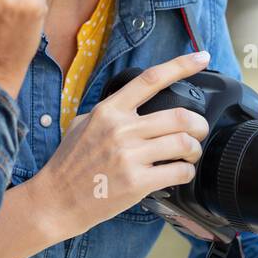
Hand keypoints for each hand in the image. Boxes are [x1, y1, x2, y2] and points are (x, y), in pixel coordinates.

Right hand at [36, 51, 212, 235]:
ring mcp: (129, 156)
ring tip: (189, 154)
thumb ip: (110, 111)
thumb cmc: (69, 164)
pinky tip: (179, 174)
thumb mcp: (83, 124)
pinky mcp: (137, 183)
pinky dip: (186, 173)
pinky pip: (179, 172)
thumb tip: (134, 101)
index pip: (151, 79)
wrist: (56, 200)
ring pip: (184, 143)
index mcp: (109, 111)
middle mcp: (120, 130)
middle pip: (179, 116)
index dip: (181, 65)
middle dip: (199, 124)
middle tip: (199, 130)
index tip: (202, 58)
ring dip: (194, 149)